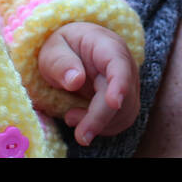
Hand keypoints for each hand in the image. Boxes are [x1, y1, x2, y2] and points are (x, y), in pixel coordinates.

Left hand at [37, 22, 139, 145]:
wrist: (72, 51)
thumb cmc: (62, 47)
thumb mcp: (52, 50)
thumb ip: (61, 63)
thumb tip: (76, 81)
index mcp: (106, 45)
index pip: (119, 64)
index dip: (119, 84)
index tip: (113, 103)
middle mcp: (124, 63)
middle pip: (123, 95)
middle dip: (101, 118)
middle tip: (80, 135)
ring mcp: (128, 82)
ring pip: (125, 111)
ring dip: (100, 124)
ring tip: (71, 117)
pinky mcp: (126, 99)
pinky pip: (122, 119)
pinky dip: (103, 127)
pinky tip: (83, 120)